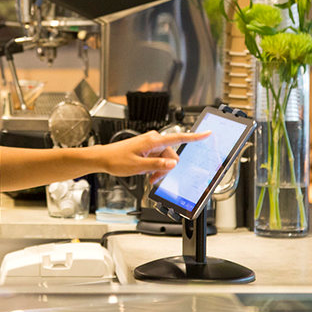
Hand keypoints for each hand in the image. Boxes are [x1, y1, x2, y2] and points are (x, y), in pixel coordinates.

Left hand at [97, 130, 211, 182]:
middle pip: (171, 155)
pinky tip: (148, 173)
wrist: (104, 158)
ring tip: (149, 177)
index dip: (195, 136)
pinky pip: (158, 158)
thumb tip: (173, 163)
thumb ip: (157, 165)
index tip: (207, 133)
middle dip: (166, 169)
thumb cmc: (117, 160)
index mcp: (153, 141)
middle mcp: (153, 139)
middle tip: (153, 179)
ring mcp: (151, 143)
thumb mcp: (138, 166)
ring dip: (160, 170)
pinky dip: (155, 167)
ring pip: (165, 159)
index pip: (178, 138)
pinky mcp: (148, 148)